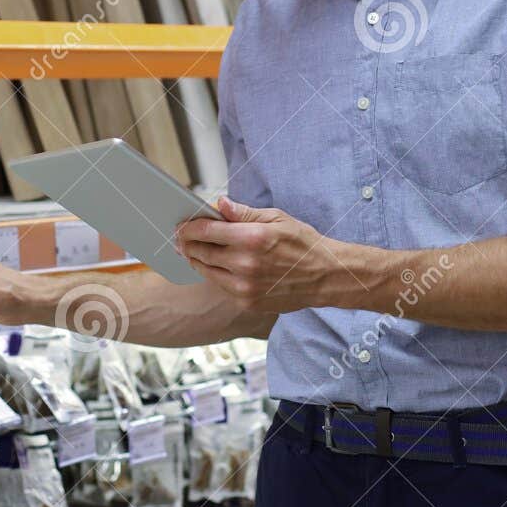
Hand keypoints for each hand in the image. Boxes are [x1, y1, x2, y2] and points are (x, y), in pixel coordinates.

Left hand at [174, 197, 350, 312]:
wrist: (325, 277)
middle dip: (188, 243)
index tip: (181, 225)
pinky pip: (221, 286)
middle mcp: (245, 264)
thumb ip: (244, 213)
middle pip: (200, 252)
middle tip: (182, 238)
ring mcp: (245, 287)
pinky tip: (218, 266)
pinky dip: (216, 275)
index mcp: (252, 238)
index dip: (188, 227)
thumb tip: (220, 204)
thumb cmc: (303, 244)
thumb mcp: (277, 219)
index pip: (206, 231)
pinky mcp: (247, 302)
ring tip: (195, 251)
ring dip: (198, 260)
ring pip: (206, 272)